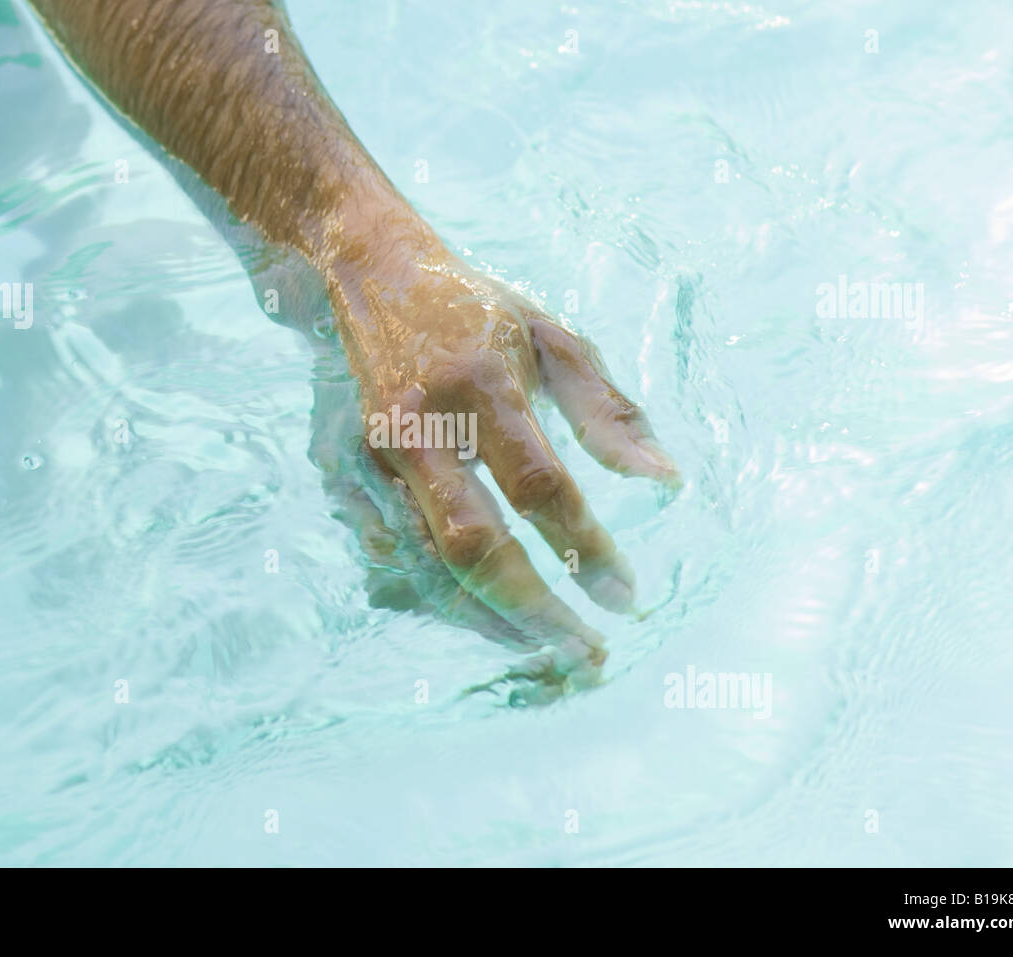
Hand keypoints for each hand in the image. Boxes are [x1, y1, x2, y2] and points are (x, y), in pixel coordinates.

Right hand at [321, 212, 680, 680]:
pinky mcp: (346, 475)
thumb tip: (666, 482)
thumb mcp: (552, 338)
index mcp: (481, 385)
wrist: (370, 274)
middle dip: (535, 612)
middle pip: (474, 545)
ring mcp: (374, 456)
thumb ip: (608, 412)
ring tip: (544, 654)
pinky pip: (393, 559)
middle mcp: (420, 427)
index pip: (540, 487)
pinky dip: (440, 599)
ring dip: (489, 620)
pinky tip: (484, 620)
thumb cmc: (478, 310)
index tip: (627, 596)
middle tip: (587, 655)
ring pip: (428, 566)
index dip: (587, 548)